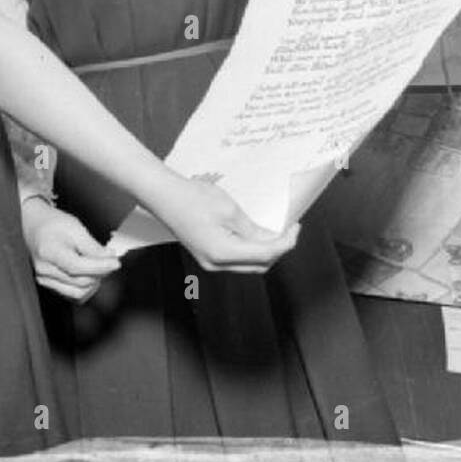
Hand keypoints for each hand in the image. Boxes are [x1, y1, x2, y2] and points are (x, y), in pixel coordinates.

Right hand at [21, 197, 121, 302]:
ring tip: (100, 267)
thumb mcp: (75, 227)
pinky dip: (85, 288)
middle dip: (100, 273)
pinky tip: (90, 275)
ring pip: (78, 292)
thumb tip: (109, 258)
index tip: (116, 262)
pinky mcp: (48, 285)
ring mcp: (45, 280)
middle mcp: (45, 270)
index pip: (78, 266)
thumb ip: (92, 246)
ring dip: (94, 282)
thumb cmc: (52, 223)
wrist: (33, 226)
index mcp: (49, 252)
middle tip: (110, 260)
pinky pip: (72, 295)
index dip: (100, 266)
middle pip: (80, 281)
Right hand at [153, 175, 299, 273]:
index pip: (266, 254)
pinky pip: (237, 259)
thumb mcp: (230, 210)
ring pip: (249, 265)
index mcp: (223, 253)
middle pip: (259, 265)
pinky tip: (258, 234)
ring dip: (266, 251)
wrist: (164, 196)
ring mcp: (210, 262)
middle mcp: (216, 264)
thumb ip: (253, 229)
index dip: (286, 242)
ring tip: (277, 230)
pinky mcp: (208, 255)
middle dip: (278, 249)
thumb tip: (272, 239)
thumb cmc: (194, 198)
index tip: (296, 226)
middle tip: (290, 228)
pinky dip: (252, 249)